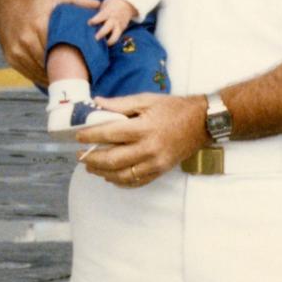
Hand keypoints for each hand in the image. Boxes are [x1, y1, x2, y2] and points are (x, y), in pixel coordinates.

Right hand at [0, 0, 100, 86]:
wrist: (6, 5)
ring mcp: (16, 50)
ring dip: (52, 78)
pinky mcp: (11, 58)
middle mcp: (26, 39)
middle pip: (49, 63)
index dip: (71, 60)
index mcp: (39, 24)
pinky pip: (28, 73)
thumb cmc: (36, 1)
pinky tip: (52, 80)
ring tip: (67, 81)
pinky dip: (40, 77)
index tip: (84, 67)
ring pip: (38, 71)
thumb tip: (98, 5)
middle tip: (78, 77)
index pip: (58, 49)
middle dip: (63, 71)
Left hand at [75, 93, 207, 186]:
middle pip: (112, 160)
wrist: (202, 122)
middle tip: (79, 156)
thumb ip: (120, 104)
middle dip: (92, 159)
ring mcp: (155, 163)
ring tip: (91, 167)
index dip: (90, 136)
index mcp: (143, 128)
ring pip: (122, 175)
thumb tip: (96, 103)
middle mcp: (149, 148)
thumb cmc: (174, 108)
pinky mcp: (161, 171)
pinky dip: (120, 182)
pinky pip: (137, 182)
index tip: (78, 136)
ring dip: (103, 173)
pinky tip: (110, 177)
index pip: (109, 134)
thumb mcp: (147, 100)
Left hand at [92, 0, 136, 44]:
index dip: (94, 21)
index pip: (100, 17)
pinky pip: (117, 38)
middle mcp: (113, 20)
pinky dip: (112, 41)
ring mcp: (118, 26)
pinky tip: (106, 44)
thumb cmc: (112, 4)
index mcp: (108, 12)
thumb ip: (99, 11)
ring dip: (109, 42)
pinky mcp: (122, 30)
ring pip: (114, 37)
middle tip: (95, 39)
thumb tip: (86, 13)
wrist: (128, 4)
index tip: (89, 23)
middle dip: (100, 34)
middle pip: (106, 29)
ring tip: (103, 44)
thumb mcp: (105, 4)